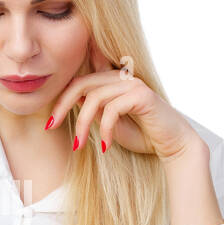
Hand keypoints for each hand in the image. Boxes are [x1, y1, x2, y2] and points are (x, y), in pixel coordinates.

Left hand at [45, 41, 207, 162]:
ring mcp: (132, 84)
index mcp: (113, 82)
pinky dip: (105, 129)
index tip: (50, 122)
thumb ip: (94, 111)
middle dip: (62, 106)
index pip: (80, 82)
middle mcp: (122, 78)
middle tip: (51, 126)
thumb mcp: (110, 124)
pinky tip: (107, 146)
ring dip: (83, 124)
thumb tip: (72, 102)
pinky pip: (112, 109)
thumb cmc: (143, 136)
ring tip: (79, 145)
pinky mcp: (141, 95)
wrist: (173, 146)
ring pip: (94, 97)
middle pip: (82, 84)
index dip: (61, 99)